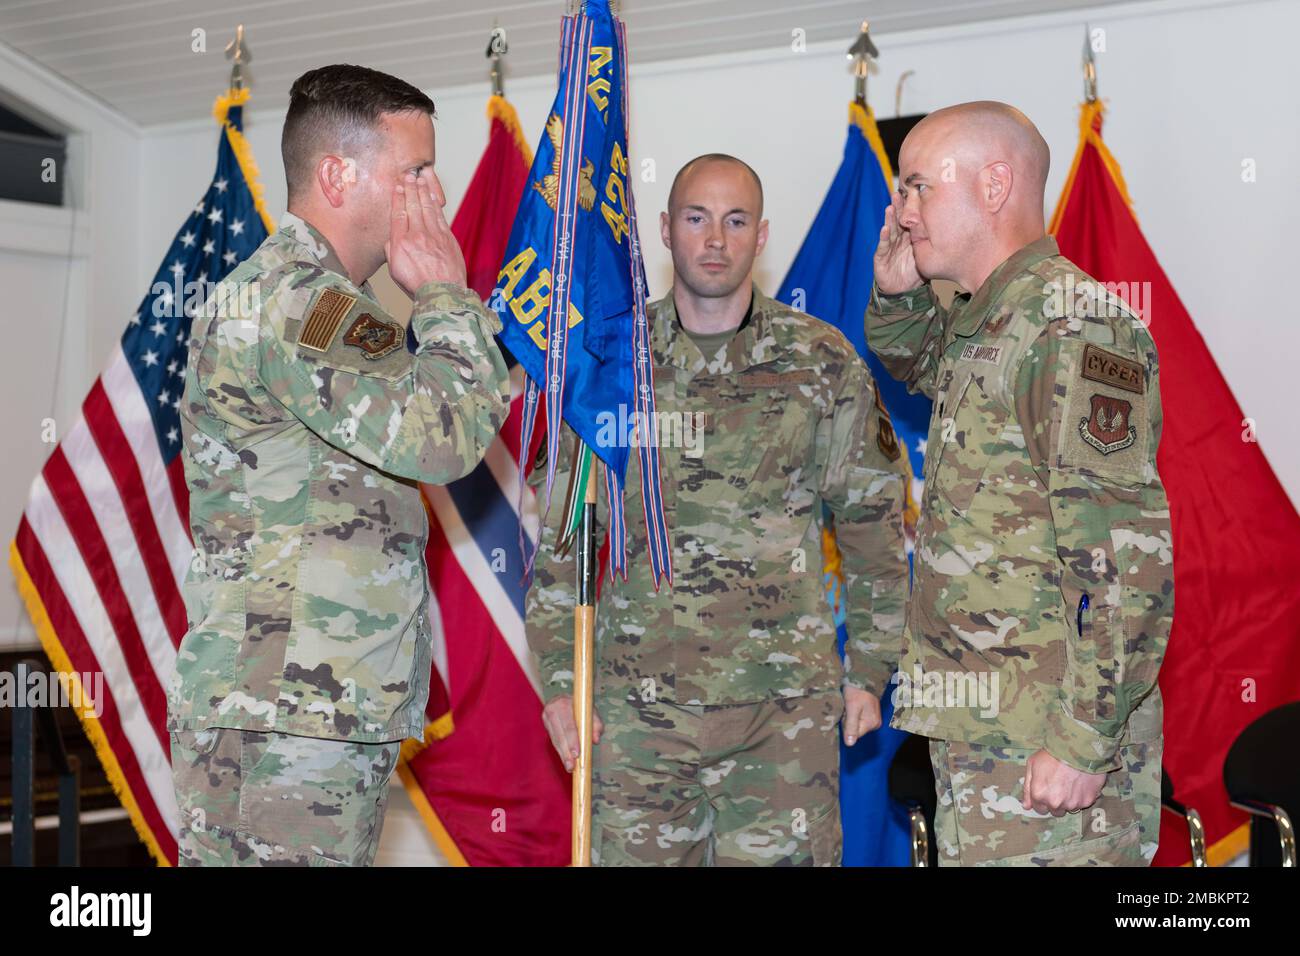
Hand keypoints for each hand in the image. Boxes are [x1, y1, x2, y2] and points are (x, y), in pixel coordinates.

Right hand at [385, 169, 466, 296]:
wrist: (443, 292)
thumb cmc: (418, 285)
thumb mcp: (395, 271)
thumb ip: (391, 251)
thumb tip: (392, 238)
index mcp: (401, 243)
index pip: (398, 214)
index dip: (398, 198)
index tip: (397, 187)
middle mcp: (417, 235)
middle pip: (412, 206)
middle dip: (410, 189)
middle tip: (408, 176)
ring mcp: (434, 235)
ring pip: (427, 208)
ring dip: (423, 192)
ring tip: (420, 180)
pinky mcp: (448, 238)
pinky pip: (440, 216)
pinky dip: (435, 204)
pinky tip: (432, 197)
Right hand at [542, 695, 603, 772]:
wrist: (563, 697)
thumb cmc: (580, 705)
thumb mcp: (591, 710)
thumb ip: (596, 724)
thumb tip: (595, 739)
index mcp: (565, 703)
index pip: (569, 726)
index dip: (572, 741)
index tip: (577, 754)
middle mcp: (553, 709)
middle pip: (560, 735)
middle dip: (566, 753)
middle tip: (572, 766)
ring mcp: (547, 716)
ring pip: (555, 739)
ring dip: (562, 755)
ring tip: (569, 767)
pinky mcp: (545, 723)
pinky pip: (553, 740)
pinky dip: (559, 750)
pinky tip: (565, 759)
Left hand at [842, 685, 881, 745]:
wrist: (863, 676)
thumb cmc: (857, 691)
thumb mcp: (851, 708)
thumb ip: (851, 726)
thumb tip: (850, 744)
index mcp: (871, 724)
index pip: (853, 734)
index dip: (846, 724)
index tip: (847, 712)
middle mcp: (875, 723)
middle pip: (855, 729)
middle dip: (848, 720)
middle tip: (848, 707)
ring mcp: (874, 718)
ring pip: (856, 723)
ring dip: (850, 716)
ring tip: (851, 704)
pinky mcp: (871, 713)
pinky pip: (859, 718)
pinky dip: (853, 712)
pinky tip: (853, 704)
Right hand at [872, 201, 923, 294]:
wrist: (903, 291)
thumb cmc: (915, 271)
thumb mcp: (926, 254)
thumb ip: (931, 242)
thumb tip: (951, 226)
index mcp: (908, 236)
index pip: (908, 218)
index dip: (909, 206)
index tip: (912, 192)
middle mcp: (898, 239)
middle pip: (897, 220)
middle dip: (897, 207)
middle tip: (897, 193)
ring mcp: (888, 248)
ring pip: (889, 230)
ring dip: (889, 219)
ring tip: (890, 207)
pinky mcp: (880, 258)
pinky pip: (882, 247)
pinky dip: (883, 238)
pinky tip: (884, 229)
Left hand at [1021, 748, 1106, 815]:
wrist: (1076, 748)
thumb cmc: (1052, 754)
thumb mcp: (1032, 765)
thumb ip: (1028, 787)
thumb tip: (1026, 806)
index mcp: (1039, 794)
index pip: (1040, 809)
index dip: (1043, 800)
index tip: (1047, 791)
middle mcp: (1055, 803)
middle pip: (1055, 811)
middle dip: (1056, 802)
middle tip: (1060, 786)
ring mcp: (1072, 803)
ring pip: (1069, 808)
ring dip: (1069, 800)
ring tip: (1071, 783)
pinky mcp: (1088, 801)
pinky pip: (1083, 803)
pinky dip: (1082, 796)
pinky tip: (1081, 783)